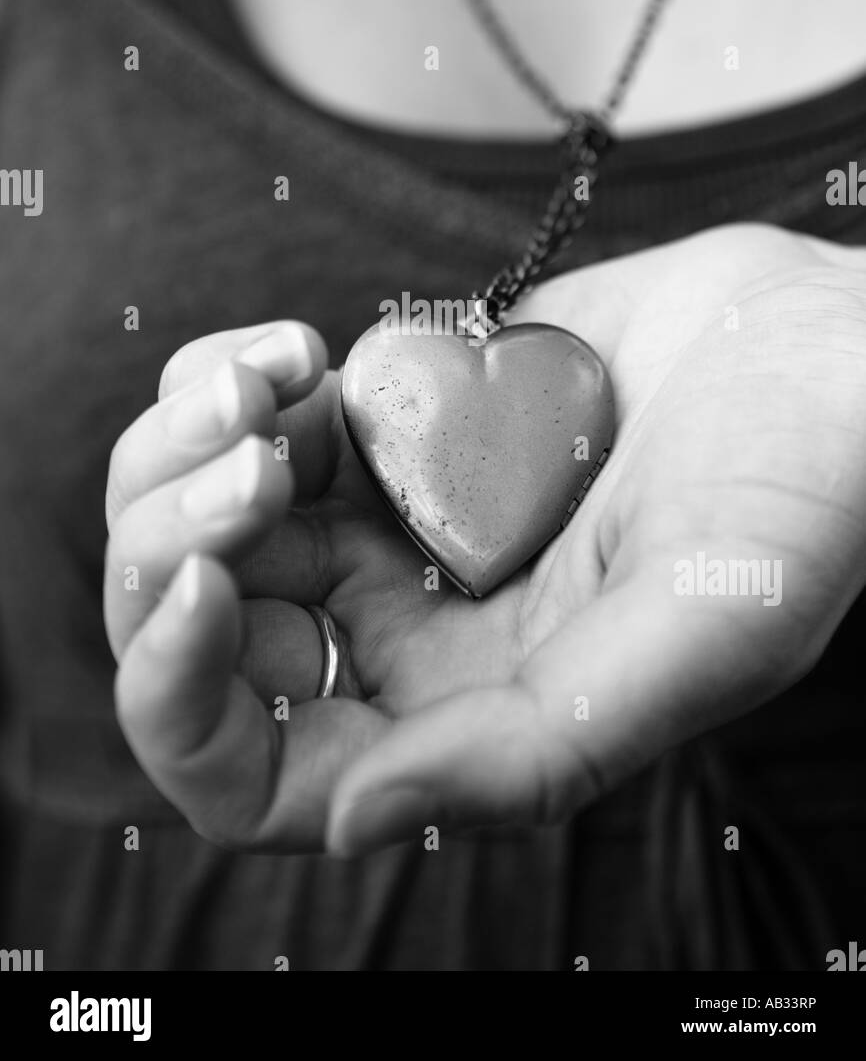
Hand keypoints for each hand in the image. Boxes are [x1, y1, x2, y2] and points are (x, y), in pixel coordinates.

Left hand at [105, 225, 865, 854]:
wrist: (818, 342)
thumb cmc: (794, 496)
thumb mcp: (694, 637)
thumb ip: (533, 750)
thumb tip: (350, 820)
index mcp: (462, 716)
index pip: (252, 771)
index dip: (186, 700)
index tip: (211, 581)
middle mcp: (408, 628)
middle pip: (203, 628)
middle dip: (172, 543)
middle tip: (256, 456)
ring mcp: (391, 518)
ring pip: (202, 513)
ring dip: (186, 444)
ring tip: (272, 378)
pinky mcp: (394, 417)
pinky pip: (243, 418)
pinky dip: (230, 382)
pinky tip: (294, 351)